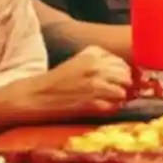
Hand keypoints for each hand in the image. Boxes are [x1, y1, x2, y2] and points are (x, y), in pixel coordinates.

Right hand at [12, 46, 131, 117]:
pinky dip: (111, 108)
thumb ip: (102, 60)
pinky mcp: (92, 103)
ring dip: (118, 98)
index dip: (122, 73)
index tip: (117, 80)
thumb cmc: (58, 79)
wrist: (36, 95)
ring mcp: (95, 86)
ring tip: (108, 100)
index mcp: (94, 54)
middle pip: (125, 77)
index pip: (122, 63)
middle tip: (116, 91)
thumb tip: (125, 70)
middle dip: (123, 85)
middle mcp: (96, 67)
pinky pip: (114, 106)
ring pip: (123, 92)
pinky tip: (102, 107)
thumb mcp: (80, 60)